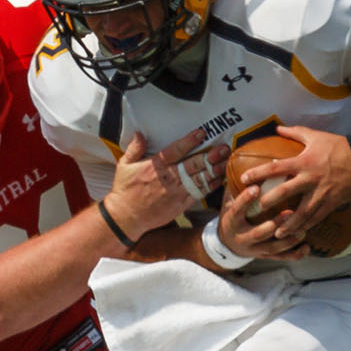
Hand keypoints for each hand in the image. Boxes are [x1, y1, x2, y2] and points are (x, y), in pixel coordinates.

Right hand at [103, 131, 217, 237]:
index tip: (202, 133)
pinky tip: (219, 180)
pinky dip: (210, 186)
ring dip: (214, 170)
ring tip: (226, 161)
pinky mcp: (180, 204)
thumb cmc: (124, 191)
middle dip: (211, 155)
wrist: (126, 217)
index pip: (176, 150)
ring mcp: (176, 192)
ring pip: (200, 178)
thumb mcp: (124, 166)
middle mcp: (168, 178)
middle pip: (193, 164)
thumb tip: (140, 133)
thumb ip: (134, 148)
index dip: (190, 141)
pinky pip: (198, 193)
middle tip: (223, 148)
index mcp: (155, 166)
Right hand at [218, 179, 308, 260]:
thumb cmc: (232, 216)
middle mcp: (242, 237)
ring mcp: (254, 249)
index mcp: (231, 221)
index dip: (245, 200)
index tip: (255, 187)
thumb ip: (236, 187)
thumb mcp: (228, 202)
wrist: (226, 244)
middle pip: (258, 233)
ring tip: (303, 231)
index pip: (237, 210)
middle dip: (274, 224)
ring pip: (272, 248)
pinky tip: (306, 248)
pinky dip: (294, 254)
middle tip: (290, 213)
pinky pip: (280, 257)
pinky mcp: (264, 256)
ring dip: (288, 240)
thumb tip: (242, 160)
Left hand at [236, 124, 350, 239]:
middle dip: (270, 201)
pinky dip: (307, 225)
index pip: (276, 168)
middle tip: (257, 209)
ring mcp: (321, 193)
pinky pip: (318, 217)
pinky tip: (298, 232)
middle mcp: (310, 179)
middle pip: (286, 192)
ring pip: (302, 211)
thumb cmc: (339, 146)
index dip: (259, 173)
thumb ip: (295, 132)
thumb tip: (277, 128)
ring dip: (289, 223)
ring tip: (277, 233)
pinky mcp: (332, 203)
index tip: (244, 179)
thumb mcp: (316, 136)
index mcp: (304, 162)